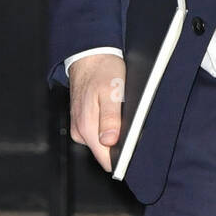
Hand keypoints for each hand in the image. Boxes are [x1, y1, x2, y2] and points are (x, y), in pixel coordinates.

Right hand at [68, 53, 125, 171]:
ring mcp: (80, 128)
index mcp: (87, 126)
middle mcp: (80, 131)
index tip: (135, 151)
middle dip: (121, 145)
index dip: (122, 159)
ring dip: (116, 135)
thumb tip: (110, 141)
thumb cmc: (102, 70)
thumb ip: (110, 118)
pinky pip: (99, 133)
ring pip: (102, 144)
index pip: (105, 159)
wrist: (89, 56)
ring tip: (124, 116)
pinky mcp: (83, 123)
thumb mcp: (112, 91)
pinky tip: (116, 114)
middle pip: (105, 153)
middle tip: (133, 126)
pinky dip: (110, 127)